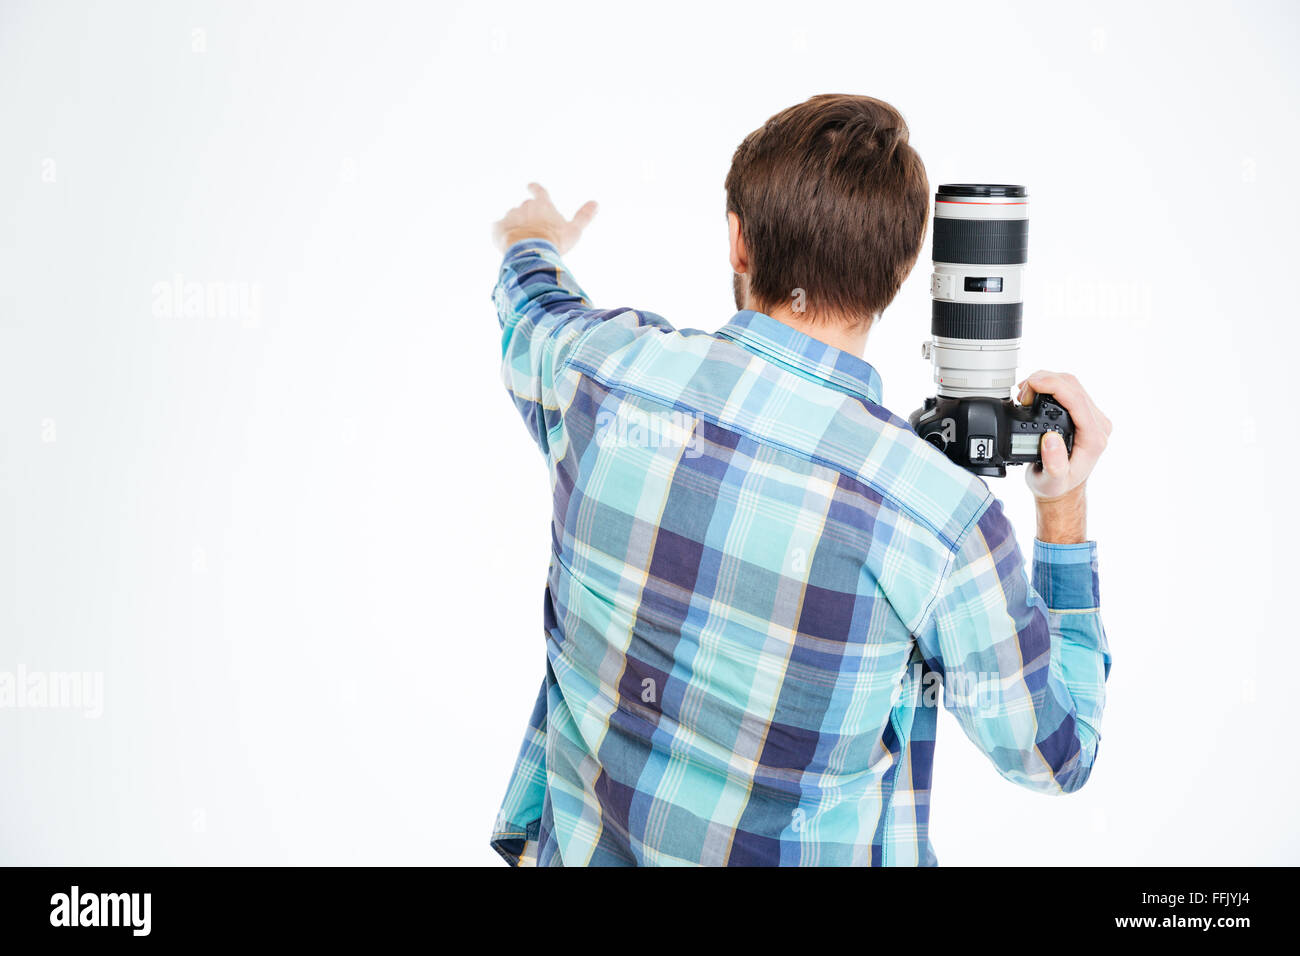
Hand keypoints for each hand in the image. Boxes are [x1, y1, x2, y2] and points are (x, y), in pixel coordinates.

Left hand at [492, 183, 597, 254]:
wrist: (531, 252)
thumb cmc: (554, 241)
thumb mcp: (574, 231)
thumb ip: (584, 216)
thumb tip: (596, 203)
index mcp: (542, 205)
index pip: (539, 191)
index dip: (535, 188)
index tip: (530, 185)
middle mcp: (525, 206)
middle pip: (525, 209)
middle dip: (527, 218)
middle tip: (533, 234)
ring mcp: (510, 216)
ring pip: (512, 220)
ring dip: (515, 228)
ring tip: (523, 244)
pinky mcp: (497, 227)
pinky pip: (498, 230)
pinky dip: (502, 236)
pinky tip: (508, 246)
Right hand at [1017, 370, 1110, 501]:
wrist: (1061, 487)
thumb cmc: (1056, 485)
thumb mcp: (1052, 482)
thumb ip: (1053, 464)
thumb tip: (1051, 439)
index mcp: (1093, 438)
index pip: (1077, 400)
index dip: (1053, 386)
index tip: (1030, 385)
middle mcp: (1097, 424)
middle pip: (1073, 386)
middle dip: (1044, 381)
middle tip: (1022, 395)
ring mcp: (1092, 416)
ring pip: (1070, 383)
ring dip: (1044, 381)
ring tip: (1024, 396)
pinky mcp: (1083, 412)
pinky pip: (1068, 388)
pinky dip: (1047, 385)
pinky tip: (1033, 393)